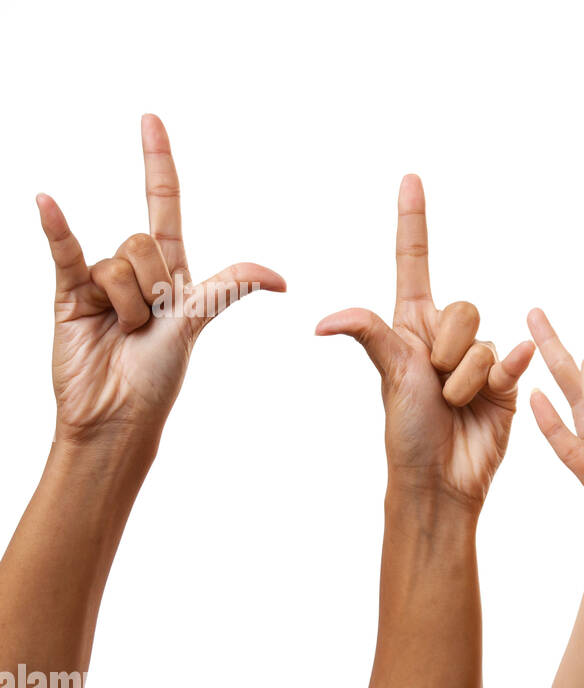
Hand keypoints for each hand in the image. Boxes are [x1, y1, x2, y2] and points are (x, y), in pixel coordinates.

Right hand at [37, 114, 284, 447]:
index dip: (158, 163)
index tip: (151, 119)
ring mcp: (99, 280)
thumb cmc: (159, 375)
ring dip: (124, 303)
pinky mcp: (68, 293)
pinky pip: (64, 252)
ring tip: (121, 333)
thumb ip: (229, 286)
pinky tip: (46, 203)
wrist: (117, 414)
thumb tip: (281, 278)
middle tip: (147, 323)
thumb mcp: (197, 322)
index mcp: (172, 272)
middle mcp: (134, 269)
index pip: (164, 203)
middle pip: (142, 240)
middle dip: (151, 286)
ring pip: (115, 260)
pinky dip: (56, 228)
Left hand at [317, 175, 533, 508]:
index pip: (415, 262)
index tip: (411, 179)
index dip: (414, 221)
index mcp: (411, 327)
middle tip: (434, 387)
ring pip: (485, 343)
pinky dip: (506, 373)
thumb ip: (369, 333)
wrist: (440, 480)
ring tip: (454, 406)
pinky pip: (512, 359)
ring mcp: (478, 361)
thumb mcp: (388, 375)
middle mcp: (446, 339)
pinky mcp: (505, 383)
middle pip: (463, 309)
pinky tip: (498, 390)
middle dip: (448, 351)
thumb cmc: (405, 432)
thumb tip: (321, 320)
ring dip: (467, 380)